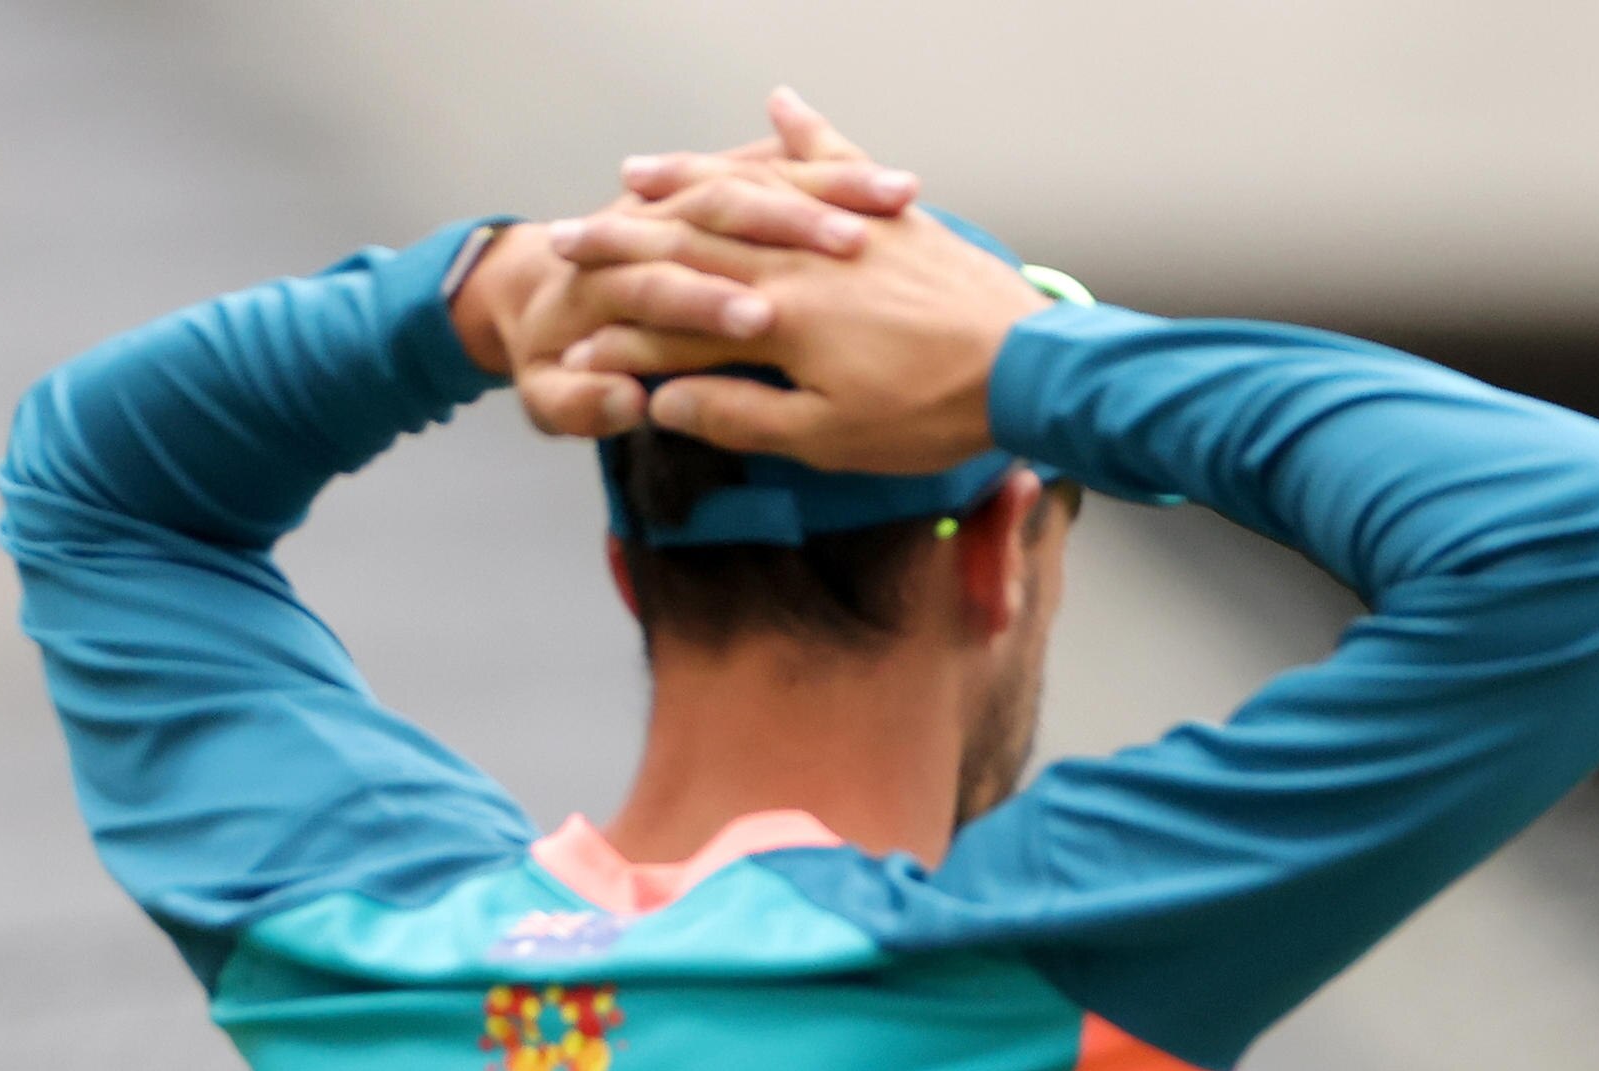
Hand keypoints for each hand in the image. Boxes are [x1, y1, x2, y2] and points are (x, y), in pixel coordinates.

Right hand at [529, 96, 1041, 473]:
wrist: (1032, 372)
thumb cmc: (933, 415)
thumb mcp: (830, 437)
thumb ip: (741, 413)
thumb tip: (662, 401)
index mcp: (774, 314)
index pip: (673, 313)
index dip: (618, 327)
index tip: (571, 338)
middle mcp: (799, 257)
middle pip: (691, 236)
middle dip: (622, 239)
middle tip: (566, 237)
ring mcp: (846, 228)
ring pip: (747, 189)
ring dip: (687, 179)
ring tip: (639, 172)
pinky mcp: (896, 217)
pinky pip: (838, 158)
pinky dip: (807, 133)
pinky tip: (780, 106)